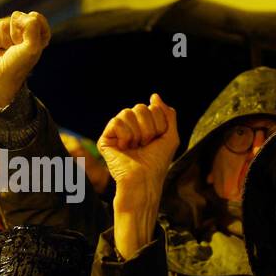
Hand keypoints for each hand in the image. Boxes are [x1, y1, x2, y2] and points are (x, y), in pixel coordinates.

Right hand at [0, 10, 50, 110]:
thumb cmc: (18, 65)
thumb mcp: (32, 47)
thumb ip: (32, 26)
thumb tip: (17, 15)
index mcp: (35, 31)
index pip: (36, 18)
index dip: (30, 31)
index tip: (28, 45)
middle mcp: (20, 28)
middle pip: (17, 17)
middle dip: (15, 34)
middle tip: (14, 49)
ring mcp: (4, 28)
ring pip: (3, 23)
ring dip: (3, 40)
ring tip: (4, 50)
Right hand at [98, 94, 178, 259]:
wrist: (144, 180)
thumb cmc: (157, 163)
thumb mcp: (170, 136)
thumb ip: (167, 114)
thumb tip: (154, 96)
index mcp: (143, 125)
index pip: (152, 107)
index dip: (159, 123)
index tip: (157, 140)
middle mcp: (129, 126)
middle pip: (139, 107)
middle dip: (148, 127)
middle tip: (146, 144)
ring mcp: (116, 132)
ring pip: (127, 112)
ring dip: (137, 132)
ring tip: (135, 147)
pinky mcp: (105, 139)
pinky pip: (116, 122)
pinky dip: (125, 135)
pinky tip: (124, 148)